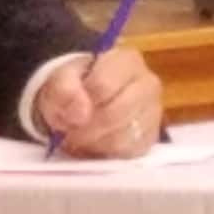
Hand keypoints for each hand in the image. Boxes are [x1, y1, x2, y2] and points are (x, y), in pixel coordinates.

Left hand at [35, 47, 161, 158]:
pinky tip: (94, 144)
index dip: (79, 102)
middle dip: (86, 127)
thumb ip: (64, 89)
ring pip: (123, 137)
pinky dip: (107, 152)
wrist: (84, 97)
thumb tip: (80, 114)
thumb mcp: (60, 78)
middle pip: (115, 114)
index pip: (102, 85)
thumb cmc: (75, 83)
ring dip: (94, 142)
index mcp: (127, 60)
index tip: (65, 108)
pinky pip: (129, 153)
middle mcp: (148, 84)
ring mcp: (154, 112)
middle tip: (68, 130)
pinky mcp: (151, 137)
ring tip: (79, 136)